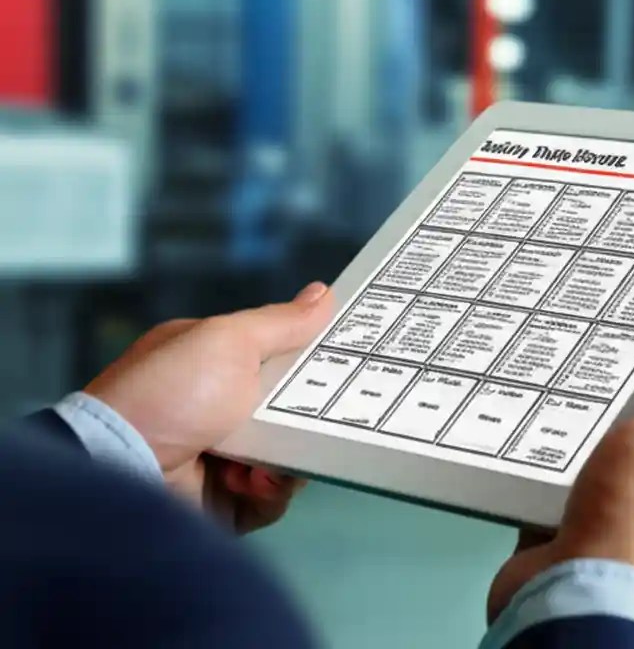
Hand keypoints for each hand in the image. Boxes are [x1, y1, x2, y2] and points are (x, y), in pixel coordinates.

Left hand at [85, 282, 334, 531]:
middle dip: (308, 417)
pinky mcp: (224, 502)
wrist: (123, 467)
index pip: (273, 358)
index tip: (347, 361)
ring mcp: (219, 457)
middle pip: (288, 411)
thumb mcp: (230, 340)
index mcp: (209, 364)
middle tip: (327, 416)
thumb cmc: (170, 393)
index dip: (309, 360)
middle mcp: (213, 410)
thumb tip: (324, 294)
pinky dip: (270, 491)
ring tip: (272, 458)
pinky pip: (271, 498)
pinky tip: (253, 480)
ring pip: (286, 457)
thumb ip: (281, 322)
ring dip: (287, 457)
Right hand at [488, 340, 633, 618]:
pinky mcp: (565, 524)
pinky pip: (552, 476)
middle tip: (599, 341)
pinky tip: (524, 420)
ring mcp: (615, 514)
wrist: (576, 589)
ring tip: (556, 373)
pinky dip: (540, 455)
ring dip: (577, 420)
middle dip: (625, 389)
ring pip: (596, 448)